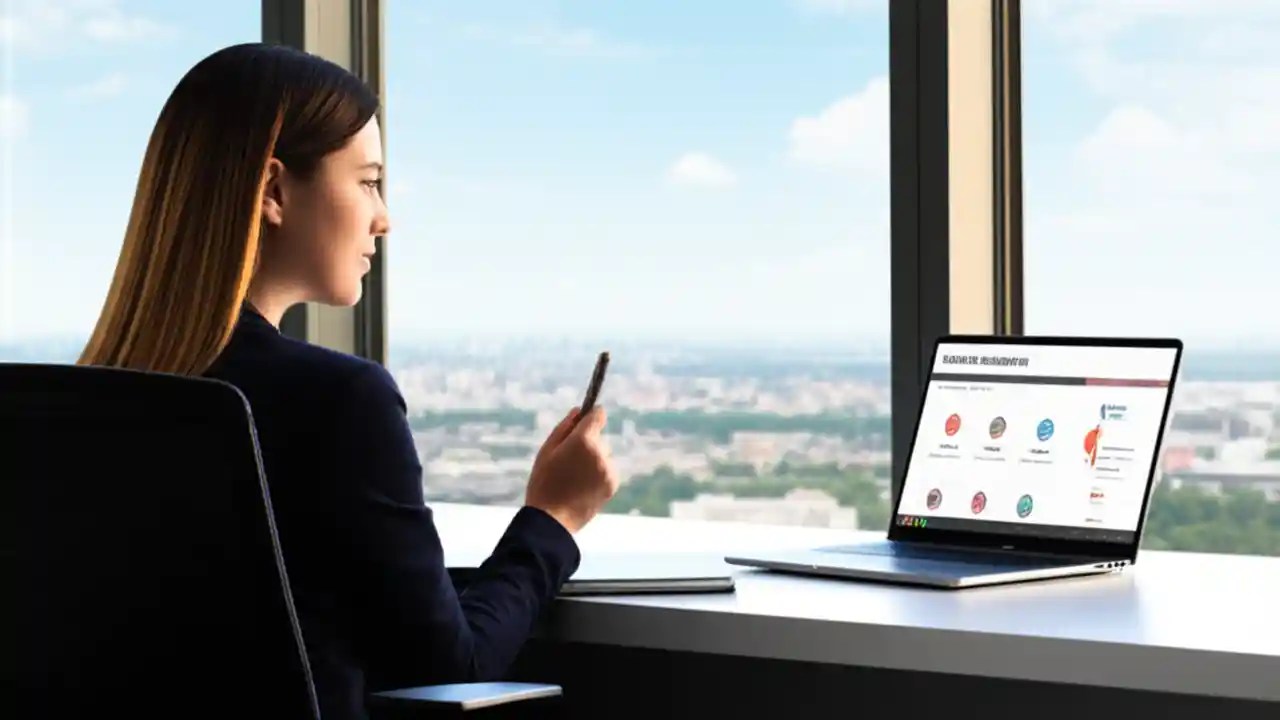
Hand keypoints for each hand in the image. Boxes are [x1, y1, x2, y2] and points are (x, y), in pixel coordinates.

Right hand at [525, 406, 618, 533]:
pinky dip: (598, 475)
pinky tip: (581, 487)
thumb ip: (564, 427)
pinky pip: (607, 471)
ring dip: (593, 460)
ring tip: (573, 478)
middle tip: (567, 461)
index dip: (591, 416)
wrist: (552, 520)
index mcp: (583, 441)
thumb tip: (578, 411)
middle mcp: (601, 453)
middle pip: (598, 438)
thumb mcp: (546, 451)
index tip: (584, 420)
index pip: (598, 416)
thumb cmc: (544, 483)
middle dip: (587, 444)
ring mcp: (609, 469)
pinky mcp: (613, 484)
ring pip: (603, 455)